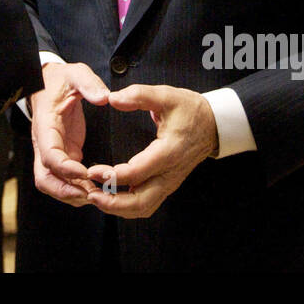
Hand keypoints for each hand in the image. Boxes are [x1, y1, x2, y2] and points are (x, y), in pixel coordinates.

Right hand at [28, 62, 109, 205]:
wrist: (47, 80)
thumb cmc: (60, 78)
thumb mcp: (75, 73)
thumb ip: (89, 83)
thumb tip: (104, 98)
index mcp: (46, 125)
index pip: (49, 155)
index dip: (66, 169)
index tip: (86, 173)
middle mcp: (45, 143)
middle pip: (44, 178)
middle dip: (66, 191)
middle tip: (92, 194)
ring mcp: (53, 151)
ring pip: (52, 183)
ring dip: (72, 194)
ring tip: (98, 195)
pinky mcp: (64, 152)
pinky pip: (64, 178)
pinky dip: (77, 188)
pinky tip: (97, 189)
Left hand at [85, 85, 216, 218]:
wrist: (213, 125)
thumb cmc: (190, 110)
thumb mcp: (167, 95)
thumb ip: (139, 95)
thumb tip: (112, 99)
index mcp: (169, 151)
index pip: (138, 172)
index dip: (113, 175)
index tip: (92, 171)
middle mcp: (169, 173)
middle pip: (141, 202)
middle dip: (113, 202)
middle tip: (91, 194)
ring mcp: (169, 182)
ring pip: (143, 208)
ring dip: (118, 208)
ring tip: (95, 198)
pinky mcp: (166, 185)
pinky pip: (146, 204)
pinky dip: (126, 206)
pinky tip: (109, 197)